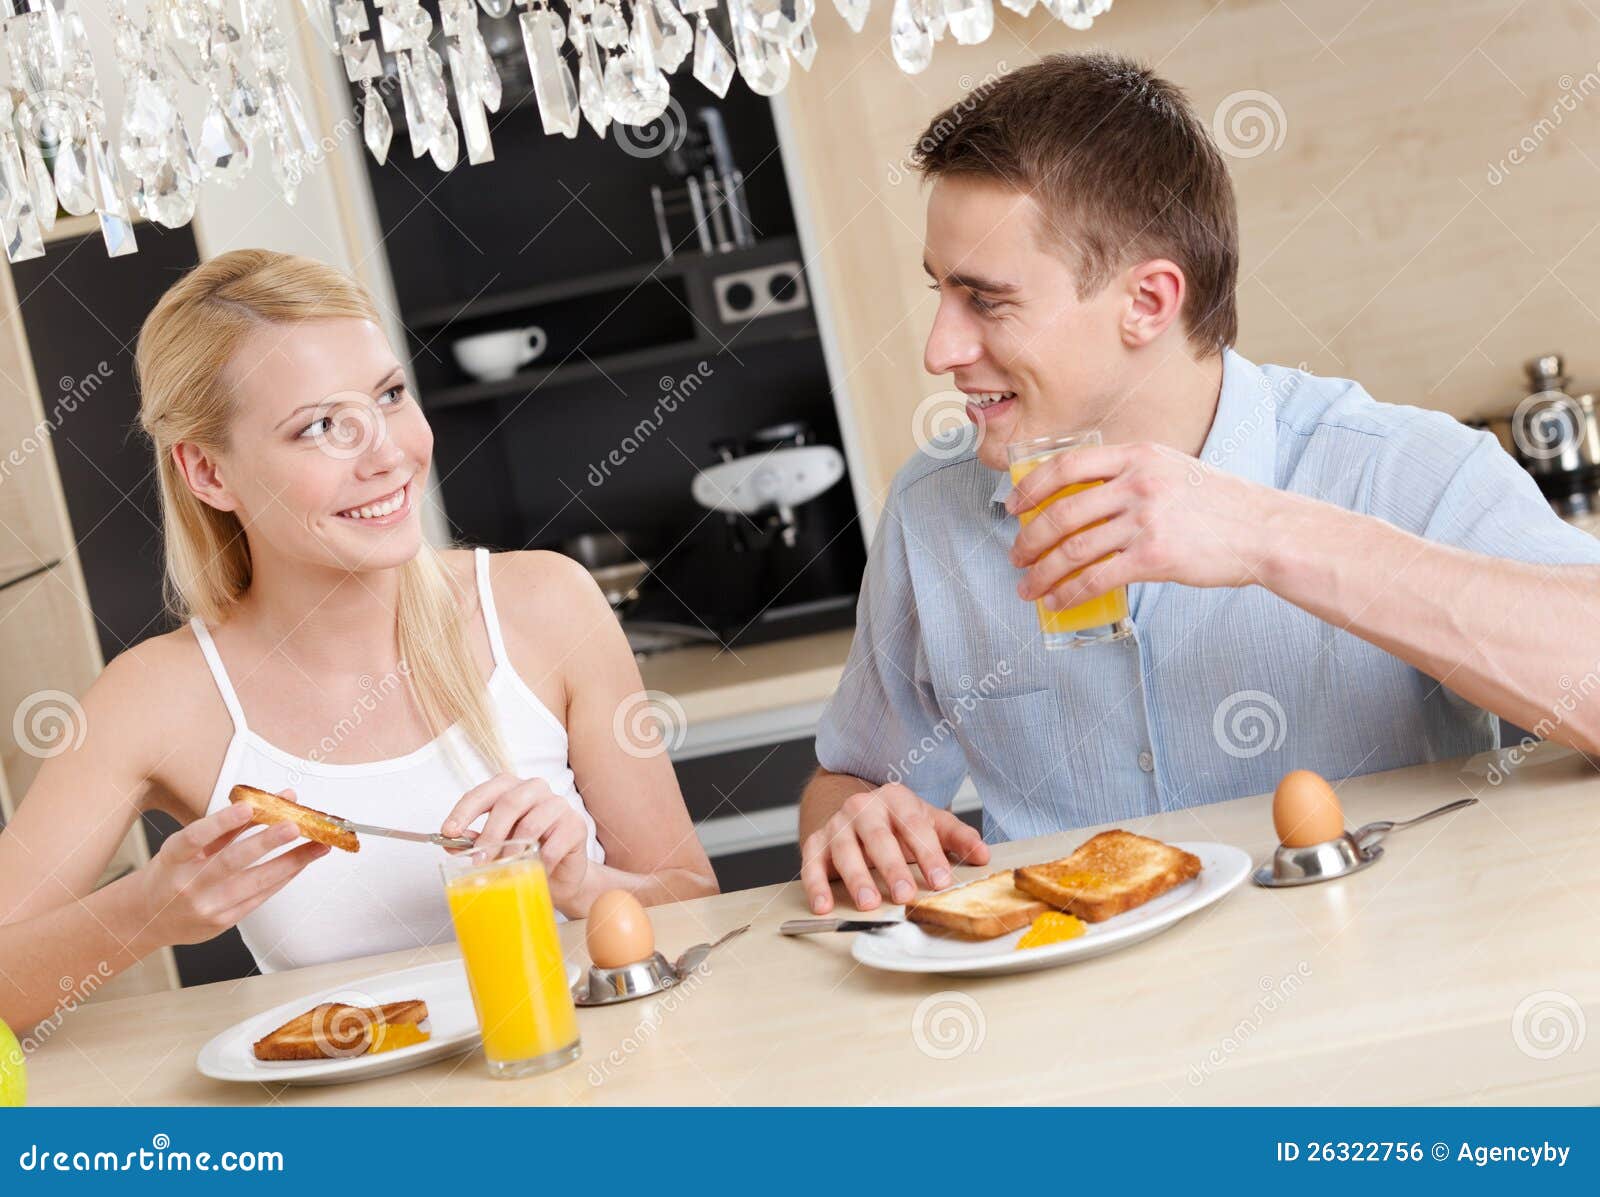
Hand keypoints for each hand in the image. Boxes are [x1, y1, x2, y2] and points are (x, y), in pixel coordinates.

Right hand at [136, 791, 330, 946]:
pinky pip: (260, 897)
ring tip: (319, 845)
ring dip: (291, 862)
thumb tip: (270, 800)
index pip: (195, 837)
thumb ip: (226, 826)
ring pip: (254, 883)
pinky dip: (284, 877)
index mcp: (172, 859)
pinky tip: (302, 863)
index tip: (249, 805)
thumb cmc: (172, 873)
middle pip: (230, 862)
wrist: (148, 919)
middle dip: (266, 843)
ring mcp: (206, 907)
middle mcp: (187, 885)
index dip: (222, 822)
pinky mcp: (223, 922)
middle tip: (296, 826)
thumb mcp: (185, 847)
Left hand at [442, 774, 590, 911]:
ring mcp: (558, 805)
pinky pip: (552, 845)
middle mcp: (536, 789)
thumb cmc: (525, 854)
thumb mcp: (495, 846)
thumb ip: (474, 840)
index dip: (464, 811)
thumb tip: (450, 842)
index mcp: (512, 788)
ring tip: (504, 869)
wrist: (560, 876)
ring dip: (512, 851)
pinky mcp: (576, 825)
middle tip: (478, 860)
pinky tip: (532, 872)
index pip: (486, 791)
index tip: (448, 832)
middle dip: (489, 834)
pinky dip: (537, 864)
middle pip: (510, 803)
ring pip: (531, 823)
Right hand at [799, 782, 988, 913]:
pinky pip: (812, 862)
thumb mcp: (928, 821)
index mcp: (897, 799)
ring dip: (856, 878)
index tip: (941, 881)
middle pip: (879, 837)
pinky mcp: (816, 841)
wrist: (852, 807)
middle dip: (892, 867)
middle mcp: (864, 808)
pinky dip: (815, 884)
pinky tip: (823, 904)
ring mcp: (838, 824)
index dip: (929, 853)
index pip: (915, 825)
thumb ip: (956, 837)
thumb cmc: (895, 821)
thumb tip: (983, 855)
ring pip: (845, 850)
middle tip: (905, 895)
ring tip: (869, 903)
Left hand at [1005, 441, 1278, 608]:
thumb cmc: (1220, 505)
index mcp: (1138, 456)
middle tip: (1016, 557)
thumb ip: (1132, 477)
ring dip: (1043, 572)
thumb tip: (1086, 499)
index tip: (1013, 506)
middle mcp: (1137, 483)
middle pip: (1062, 512)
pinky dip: (1068, 592)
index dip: (1031, 488)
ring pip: (1073, 549)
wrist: (1264, 531)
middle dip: (1030, 539)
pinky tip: (1056, 601)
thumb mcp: (1173, 469)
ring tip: (1028, 586)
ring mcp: (1145, 519)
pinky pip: (1096, 577)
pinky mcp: (1154, 556)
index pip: (1067, 465)